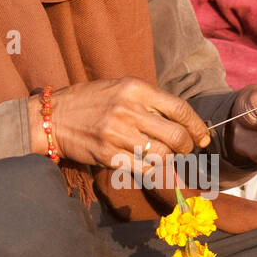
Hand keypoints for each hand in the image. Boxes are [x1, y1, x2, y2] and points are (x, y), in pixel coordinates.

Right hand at [28, 78, 211, 169]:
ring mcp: (118, 134)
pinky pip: (143, 168)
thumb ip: (148, 101)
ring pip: (161, 156)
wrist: (54, 117)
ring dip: (168, 159)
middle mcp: (129, 110)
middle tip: (184, 149)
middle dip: (187, 147)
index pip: (179, 109)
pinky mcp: (109, 155)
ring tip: (162, 155)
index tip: (203, 137)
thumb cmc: (90, 101)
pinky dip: (151, 169)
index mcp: (135, 89)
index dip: (197, 126)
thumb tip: (181, 120)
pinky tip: (146, 162)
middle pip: (176, 136)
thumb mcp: (120, 88)